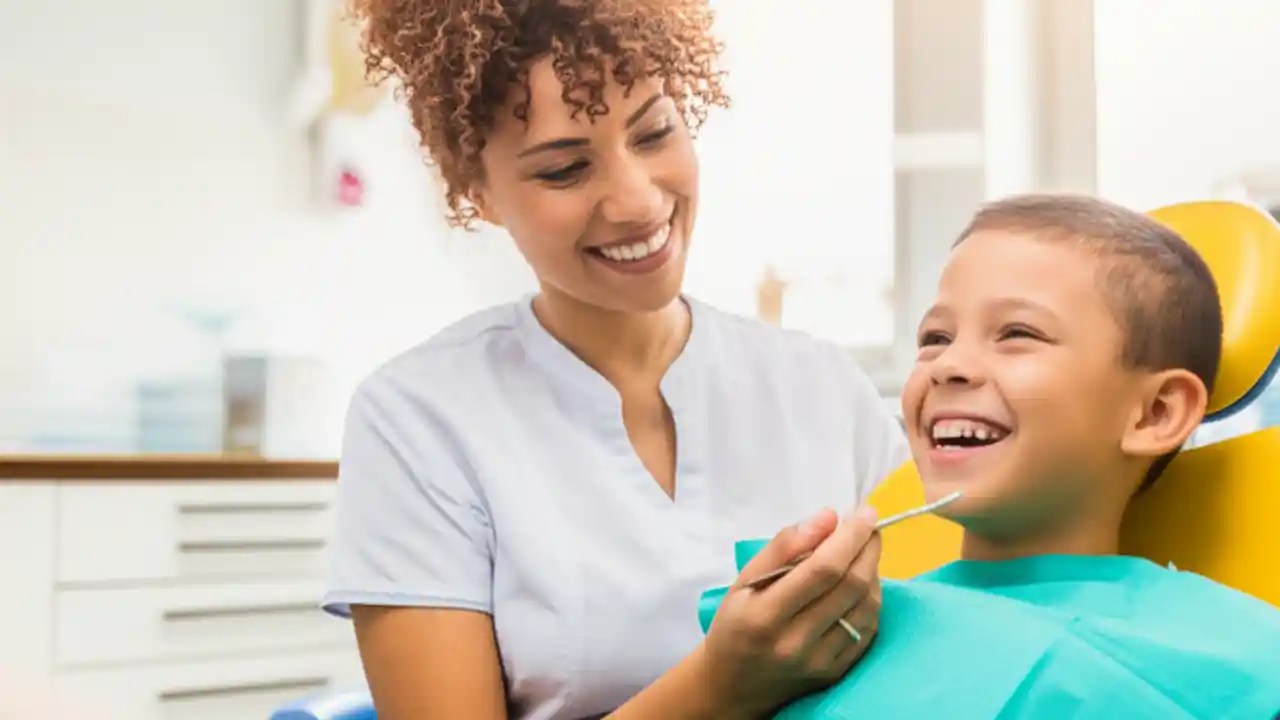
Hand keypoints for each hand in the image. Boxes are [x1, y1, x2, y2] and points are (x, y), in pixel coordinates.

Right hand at [701, 506, 882, 717]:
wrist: (732, 686)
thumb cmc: (735, 624)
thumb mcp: (744, 580)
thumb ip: (784, 546)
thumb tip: (828, 517)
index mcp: (765, 615)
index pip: (822, 569)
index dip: (850, 537)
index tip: (864, 512)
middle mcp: (795, 642)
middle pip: (850, 586)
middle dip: (868, 548)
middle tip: (869, 526)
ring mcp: (819, 662)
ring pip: (866, 607)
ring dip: (873, 572)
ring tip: (862, 553)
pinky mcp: (836, 673)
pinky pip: (867, 630)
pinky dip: (871, 600)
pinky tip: (861, 584)